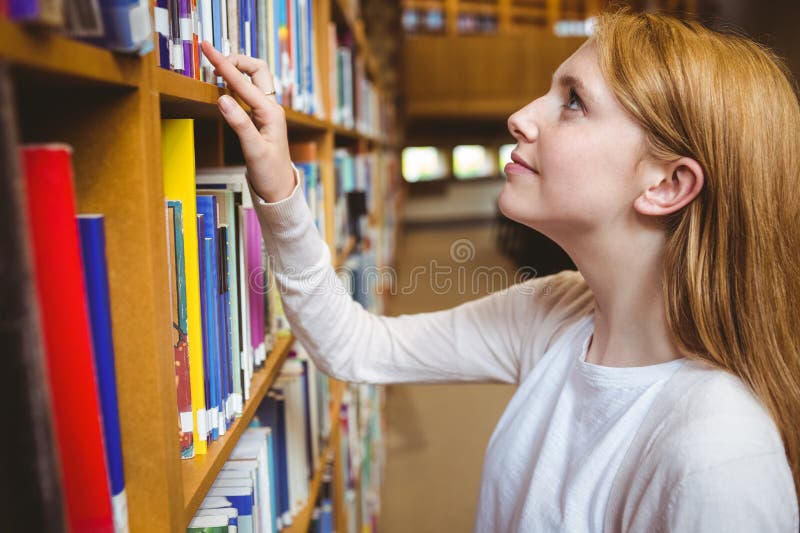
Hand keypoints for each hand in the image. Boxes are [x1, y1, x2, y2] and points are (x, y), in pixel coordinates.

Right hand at [200, 41, 295, 202]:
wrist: (279, 188)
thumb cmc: (270, 172)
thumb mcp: (254, 150)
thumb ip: (240, 123)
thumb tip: (222, 98)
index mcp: (271, 113)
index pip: (243, 82)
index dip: (224, 64)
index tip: (207, 48)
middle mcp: (271, 108)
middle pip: (257, 69)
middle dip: (237, 59)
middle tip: (215, 58)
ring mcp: (266, 112)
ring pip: (254, 79)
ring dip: (237, 69)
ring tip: (216, 68)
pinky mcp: (261, 118)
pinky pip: (249, 92)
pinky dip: (236, 83)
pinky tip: (224, 85)